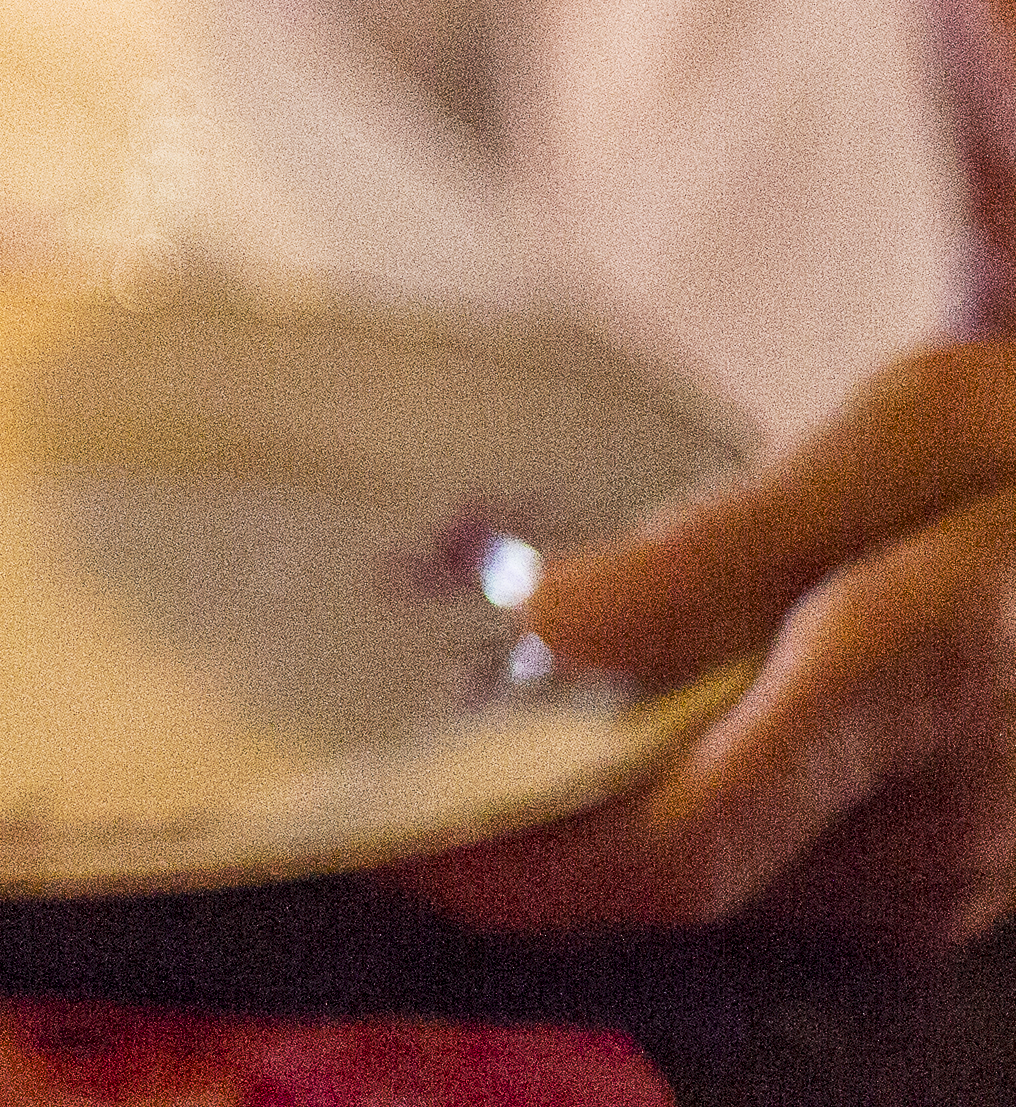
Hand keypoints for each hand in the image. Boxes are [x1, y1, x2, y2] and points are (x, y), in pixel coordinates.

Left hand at [407, 344, 1015, 951]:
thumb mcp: (905, 438)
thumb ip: (726, 547)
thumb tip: (547, 624)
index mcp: (913, 691)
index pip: (676, 851)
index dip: (512, 860)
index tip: (378, 821)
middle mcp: (932, 822)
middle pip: (666, 881)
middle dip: (516, 831)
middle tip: (375, 751)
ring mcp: (943, 870)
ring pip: (710, 879)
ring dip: (584, 819)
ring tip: (464, 720)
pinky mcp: (932, 877)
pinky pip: (763, 867)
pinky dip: (662, 809)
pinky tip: (595, 732)